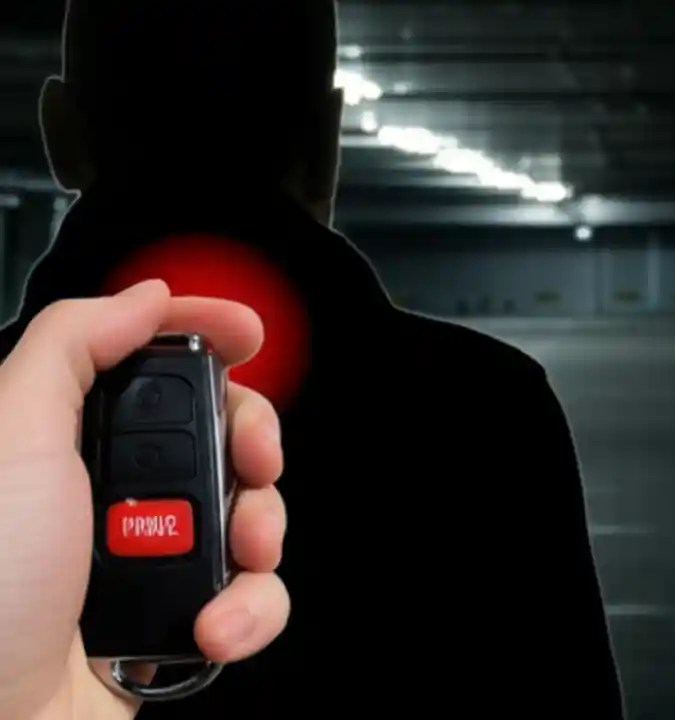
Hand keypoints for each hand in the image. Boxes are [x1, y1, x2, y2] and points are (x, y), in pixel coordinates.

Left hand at [0, 280, 288, 718]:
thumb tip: (142, 297)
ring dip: (263, 532)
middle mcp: (111, 496)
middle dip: (254, 440)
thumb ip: (72, 347)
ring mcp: (150, 560)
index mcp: (67, 442)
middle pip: (220, 433)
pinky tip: (215, 626)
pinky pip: (254, 596)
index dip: (203, 334)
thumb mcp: (10, 438)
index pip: (149, 363)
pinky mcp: (181, 622)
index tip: (247, 331)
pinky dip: (251, 609)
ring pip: (251, 514)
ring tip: (241, 555)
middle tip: (256, 457)